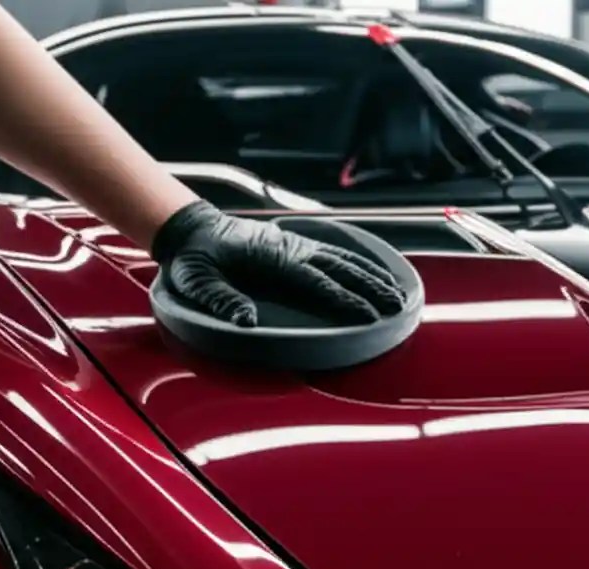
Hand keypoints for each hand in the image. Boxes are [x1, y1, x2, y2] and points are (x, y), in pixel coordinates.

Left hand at [152, 201, 404, 326]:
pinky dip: (359, 261)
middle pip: (340, 268)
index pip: (317, 281)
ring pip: (343, 258)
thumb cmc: (194, 257)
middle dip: (371, 287)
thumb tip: (246, 321)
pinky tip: (375, 272)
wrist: (191, 227)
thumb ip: (220, 300)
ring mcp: (296, 244)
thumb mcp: (196, 281)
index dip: (344, 298)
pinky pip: (334, 252)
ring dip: (372, 275)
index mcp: (271, 258)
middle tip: (396, 305)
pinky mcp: (296, 245)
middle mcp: (290, 248)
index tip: (368, 314)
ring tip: (397, 292)